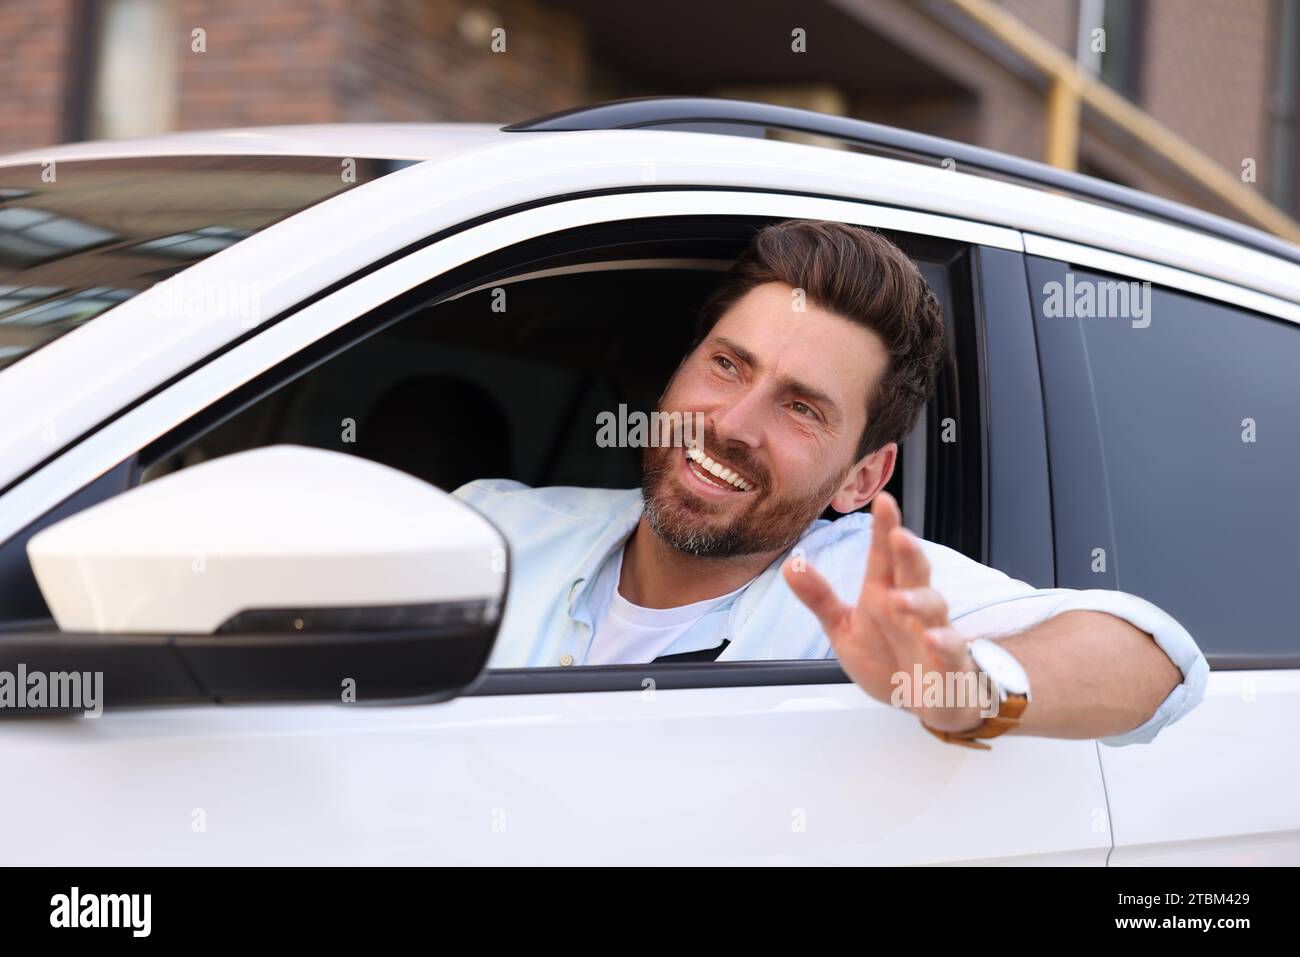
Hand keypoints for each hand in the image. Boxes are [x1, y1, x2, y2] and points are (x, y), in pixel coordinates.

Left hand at [783, 491, 984, 732]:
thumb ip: (820, 598)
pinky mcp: (950, 663)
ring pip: (934, 607)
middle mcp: (912, 606)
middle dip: (908, 553)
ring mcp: (934, 632)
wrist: (921, 700)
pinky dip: (944, 643)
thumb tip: (791, 564)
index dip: (884, 528)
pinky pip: (951, 650)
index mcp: (885, 592)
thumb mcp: (844, 628)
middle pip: (914, 572)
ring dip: (919, 601)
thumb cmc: (886, 658)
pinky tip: (932, 639)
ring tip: (899, 599)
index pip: (884, 555)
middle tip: (899, 536)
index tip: (883, 501)